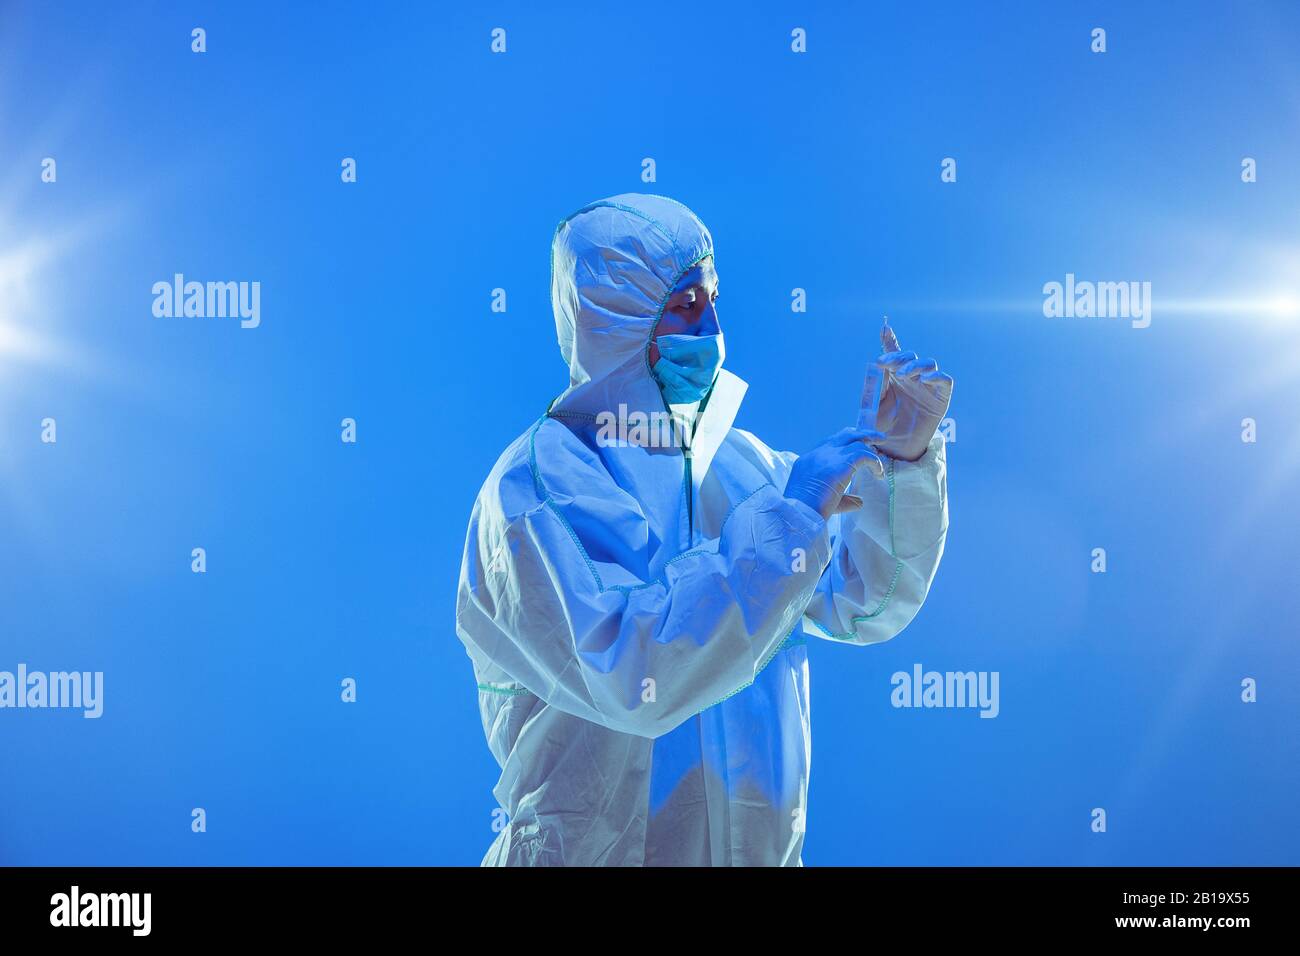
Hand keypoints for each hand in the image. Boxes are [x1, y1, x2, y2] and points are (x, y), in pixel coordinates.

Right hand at [784, 427, 886, 520]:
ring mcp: (829, 456)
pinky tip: (878, 473)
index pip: (829, 444)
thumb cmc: (808, 512)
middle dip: (861, 435)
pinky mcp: (841, 463)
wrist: (800, 513)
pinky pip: (864, 454)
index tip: (858, 448)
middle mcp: (817, 454)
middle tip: (876, 439)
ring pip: (855, 441)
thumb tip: (859, 502)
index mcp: (808, 460)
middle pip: (843, 435)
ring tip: (880, 462)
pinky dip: (874, 462)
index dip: (845, 444)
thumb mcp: (822, 500)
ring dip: (871, 450)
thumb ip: (842, 498)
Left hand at [869, 324, 952, 461]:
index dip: (890, 340)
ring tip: (903, 375)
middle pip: (911, 357)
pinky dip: (936, 376)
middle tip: (887, 365)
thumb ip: (878, 384)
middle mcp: (913, 379)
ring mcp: (928, 387)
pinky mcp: (941, 398)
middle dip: (899, 357)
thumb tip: (878, 364)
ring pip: (928, 364)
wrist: (895, 449)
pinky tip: (923, 379)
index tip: (884, 328)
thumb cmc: (883, 428)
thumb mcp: (874, 404)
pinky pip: (945, 380)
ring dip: (915, 365)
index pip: (895, 355)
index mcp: (895, 378)